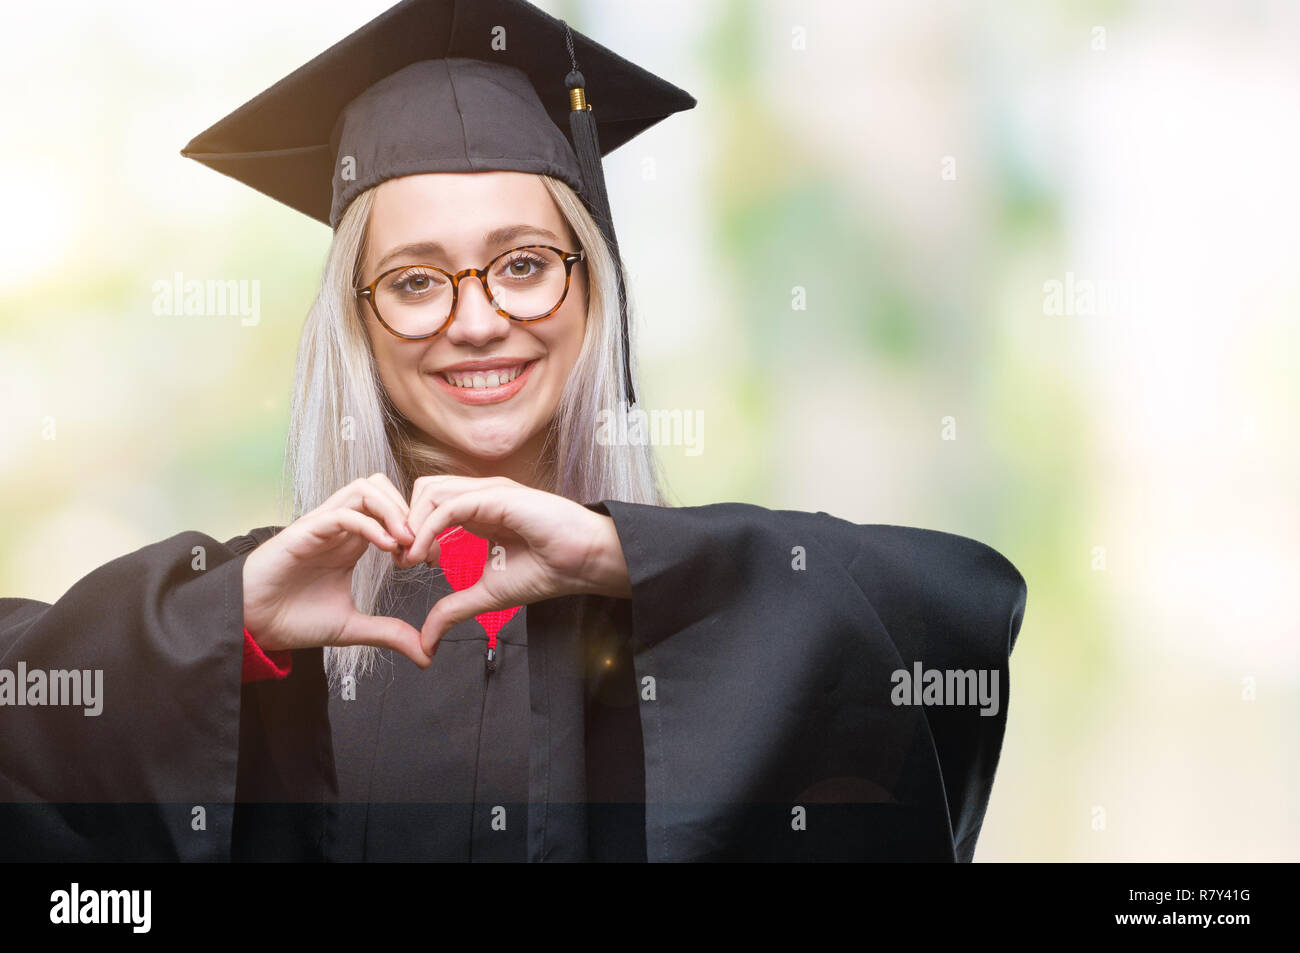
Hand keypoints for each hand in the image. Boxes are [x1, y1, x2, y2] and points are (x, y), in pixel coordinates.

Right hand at [242, 473, 429, 666]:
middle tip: (421, 547)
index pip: (393, 510)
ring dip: (392, 510)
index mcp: (353, 542)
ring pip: (365, 489)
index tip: (431, 559)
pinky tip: (386, 548)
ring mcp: (323, 525)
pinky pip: (342, 512)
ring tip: (405, 543)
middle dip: (410, 511)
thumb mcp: (352, 628)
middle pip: (382, 488)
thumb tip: (426, 654)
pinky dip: (369, 524)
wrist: (251, 626)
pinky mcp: (305, 531)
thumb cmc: (293, 619)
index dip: (419, 527)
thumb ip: (389, 633)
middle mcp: (340, 527)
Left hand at [397, 475, 630, 656]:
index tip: (407, 564)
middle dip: (404, 522)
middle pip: (422, 492)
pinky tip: (422, 557)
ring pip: (429, 492)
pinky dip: (426, 530)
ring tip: (408, 558)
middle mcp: (480, 496)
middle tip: (401, 559)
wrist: (582, 563)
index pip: (429, 506)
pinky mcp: (495, 496)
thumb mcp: (487, 595)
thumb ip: (454, 610)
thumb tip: (426, 642)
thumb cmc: (546, 571)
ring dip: (410, 524)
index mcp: (479, 512)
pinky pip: (447, 507)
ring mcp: (487, 492)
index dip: (411, 532)